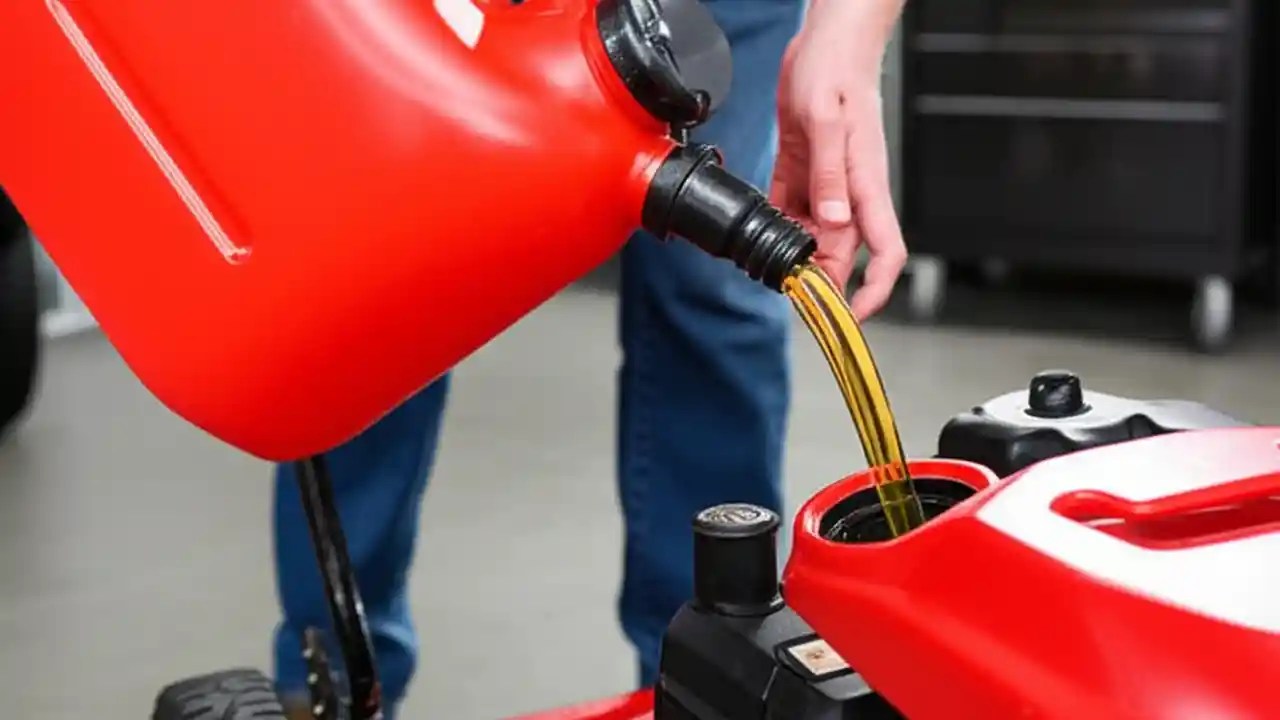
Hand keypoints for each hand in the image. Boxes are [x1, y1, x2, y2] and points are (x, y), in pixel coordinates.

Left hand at [769, 0, 906, 319]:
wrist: (826, 41)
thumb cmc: (838, 72)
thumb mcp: (828, 122)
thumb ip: (830, 174)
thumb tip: (832, 222)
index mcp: (866, 186)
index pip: (887, 252)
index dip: (874, 290)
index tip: (852, 316)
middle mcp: (849, 192)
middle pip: (842, 254)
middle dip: (818, 280)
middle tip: (787, 293)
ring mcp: (827, 183)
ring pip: (812, 236)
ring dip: (792, 254)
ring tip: (765, 264)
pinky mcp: (804, 170)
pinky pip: (790, 209)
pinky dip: (775, 223)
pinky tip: (757, 228)